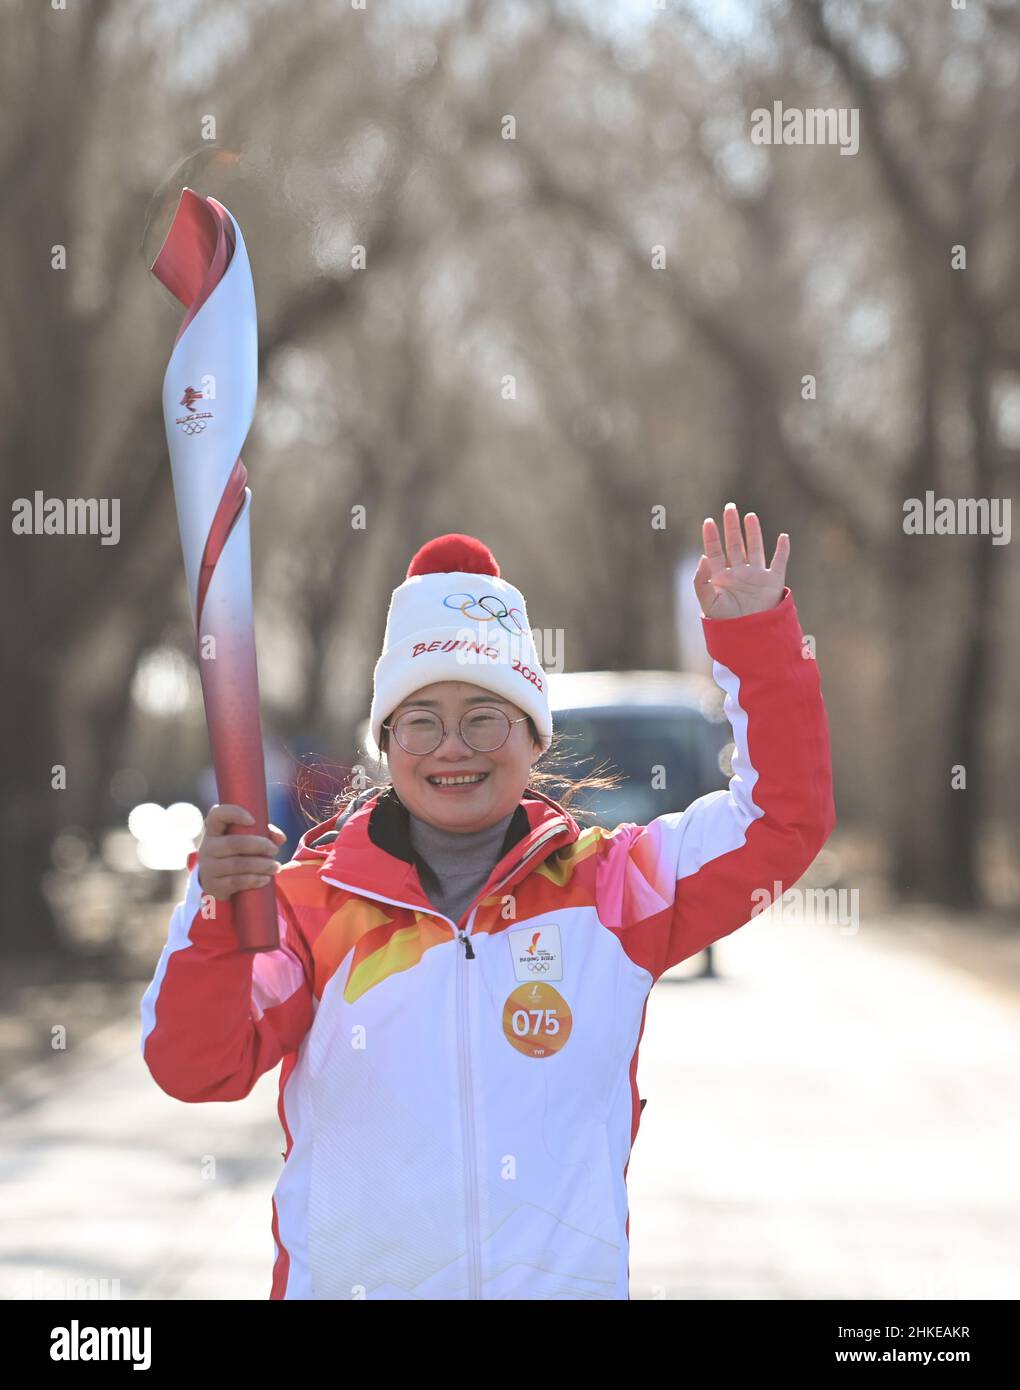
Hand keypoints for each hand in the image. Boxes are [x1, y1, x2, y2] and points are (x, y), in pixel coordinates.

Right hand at [196, 803, 285, 900]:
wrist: (216, 884)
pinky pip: (236, 881)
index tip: (253, 820)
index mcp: (214, 831)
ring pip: (238, 864)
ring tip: (275, 867)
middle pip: (234, 843)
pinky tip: (265, 879)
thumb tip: (281, 838)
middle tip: (274, 850)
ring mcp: (209, 867)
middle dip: (259, 845)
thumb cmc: (236, 856)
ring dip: (261, 865)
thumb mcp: (244, 842)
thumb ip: (264, 834)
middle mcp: (208, 847)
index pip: (217, 815)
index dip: (234, 814)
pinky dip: (254, 880)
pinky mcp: (214, 885)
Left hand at [694, 504, 788, 619]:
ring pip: (755, 548)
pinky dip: (782, 550)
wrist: (748, 636)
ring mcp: (756, 577)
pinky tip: (783, 536)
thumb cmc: (725, 623)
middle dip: (732, 527)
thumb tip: (703, 557)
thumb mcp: (708, 602)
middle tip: (729, 507)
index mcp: (722, 577)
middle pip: (735, 544)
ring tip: (749, 516)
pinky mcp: (773, 583)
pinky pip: (779, 562)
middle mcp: (739, 573)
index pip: (715, 552)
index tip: (708, 521)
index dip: (711, 537)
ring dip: (753, 532)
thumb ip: (701, 581)